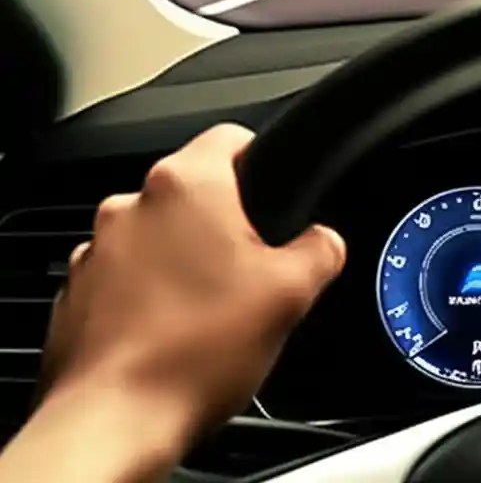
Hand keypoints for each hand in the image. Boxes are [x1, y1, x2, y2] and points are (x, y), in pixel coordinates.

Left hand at [6, 123, 345, 480]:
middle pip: (198, 195)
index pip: (234, 137)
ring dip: (186, 264)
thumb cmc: (195, 352)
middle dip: (229, 229)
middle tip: (256, 277)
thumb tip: (324, 241)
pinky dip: (151, 298)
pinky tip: (176, 336)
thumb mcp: (292, 293)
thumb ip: (321, 249)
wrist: (116, 419)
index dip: (267, 163)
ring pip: (160, 238)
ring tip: (214, 316)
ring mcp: (96, 249)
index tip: (278, 199)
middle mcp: (131, 205)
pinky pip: (126, 279)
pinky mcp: (78, 292)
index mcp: (186, 185)